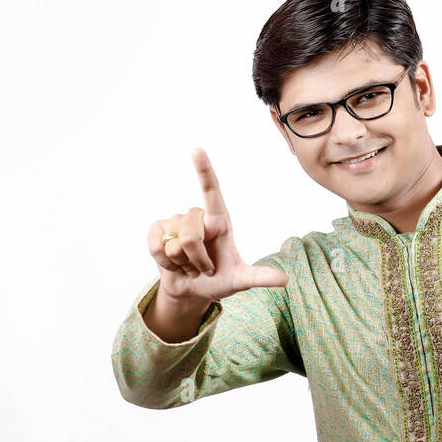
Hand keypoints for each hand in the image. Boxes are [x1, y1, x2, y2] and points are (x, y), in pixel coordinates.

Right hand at [147, 148, 288, 304]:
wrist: (193, 290)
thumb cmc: (219, 280)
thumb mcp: (241, 280)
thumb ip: (260, 277)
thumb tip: (284, 279)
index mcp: (219, 221)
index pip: (211, 191)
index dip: (204, 171)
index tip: (197, 150)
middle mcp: (197, 218)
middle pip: (191, 235)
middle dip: (198, 260)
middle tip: (204, 268)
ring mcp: (175, 223)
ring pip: (175, 244)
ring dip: (183, 263)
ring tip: (189, 265)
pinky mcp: (158, 232)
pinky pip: (157, 245)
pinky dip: (165, 261)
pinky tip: (172, 264)